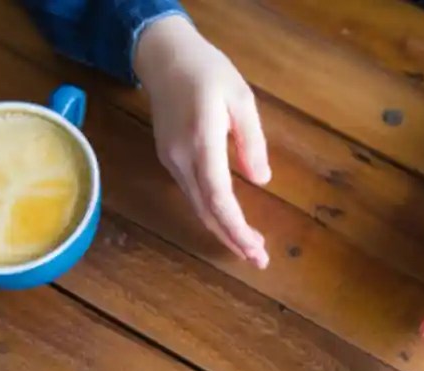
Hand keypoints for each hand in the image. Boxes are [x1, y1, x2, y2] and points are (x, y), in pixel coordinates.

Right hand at [134, 16, 270, 267]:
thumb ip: (252, 141)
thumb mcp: (241, 98)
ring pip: (198, 206)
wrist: (162, 56)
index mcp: (202, 140)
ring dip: (223, 230)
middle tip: (260, 261)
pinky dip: (212, 213)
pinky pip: (192, 194)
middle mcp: (182, 158)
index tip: (256, 248)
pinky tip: (229, 221)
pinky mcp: (169, 159)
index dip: (237, 227)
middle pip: (206, 210)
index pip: (218, 197)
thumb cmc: (207, 71)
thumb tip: (261, 181)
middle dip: (233, 239)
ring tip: (250, 248)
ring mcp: (171, 160)